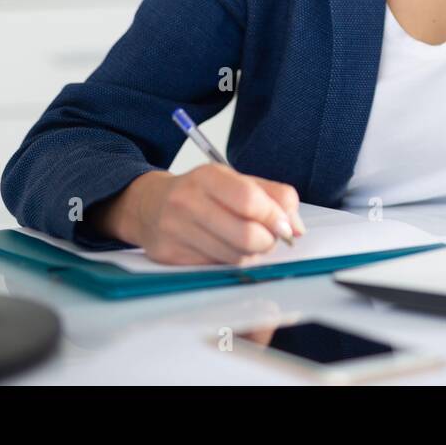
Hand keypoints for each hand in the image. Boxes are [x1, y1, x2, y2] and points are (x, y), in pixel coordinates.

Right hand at [99, 165, 306, 265]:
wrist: (149, 205)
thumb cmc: (200, 193)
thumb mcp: (234, 181)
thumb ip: (272, 196)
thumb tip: (297, 227)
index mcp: (207, 177)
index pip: (250, 200)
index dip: (275, 217)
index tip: (286, 226)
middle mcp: (187, 202)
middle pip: (245, 234)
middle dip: (268, 241)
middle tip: (270, 238)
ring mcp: (175, 230)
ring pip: (234, 257)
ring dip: (252, 255)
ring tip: (249, 243)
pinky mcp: (170, 256)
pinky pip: (216, 267)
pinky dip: (231, 262)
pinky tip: (226, 249)